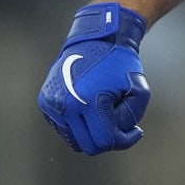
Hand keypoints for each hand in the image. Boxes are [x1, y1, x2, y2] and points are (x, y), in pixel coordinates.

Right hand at [38, 2, 150, 154]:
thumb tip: (118, 135)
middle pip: (88, 146)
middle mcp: (65, 105)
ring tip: (104, 112)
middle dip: (108, 138)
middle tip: (120, 123)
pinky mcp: (45, 103)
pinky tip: (90, 107)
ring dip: (92, 132)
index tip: (135, 130)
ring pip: (75, 140)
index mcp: (88, 101)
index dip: (124, 140)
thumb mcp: (139, 89)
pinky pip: (64, 128)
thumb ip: (131, 117)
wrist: (96, 38)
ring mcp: (52, 105)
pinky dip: (79, 124)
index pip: (104, 142)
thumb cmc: (120, 62)